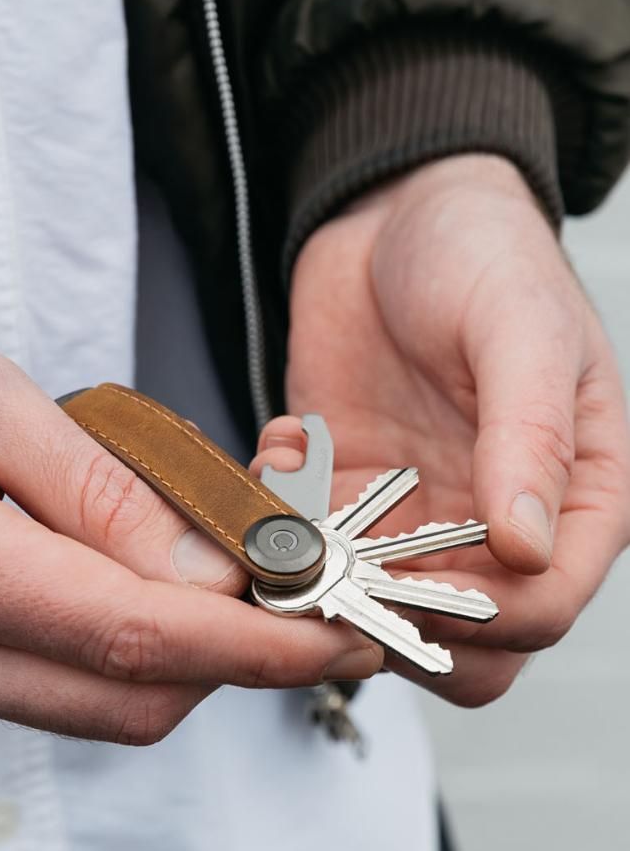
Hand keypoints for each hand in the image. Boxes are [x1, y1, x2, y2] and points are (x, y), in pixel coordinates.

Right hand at [0, 289, 381, 742]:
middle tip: (289, 586)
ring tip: (212, 569)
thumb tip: (205, 574)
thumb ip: (99, 490)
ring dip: (169, 650)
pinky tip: (122, 574)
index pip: (133, 641)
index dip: (254, 647)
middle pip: (123, 701)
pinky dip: (105, 645)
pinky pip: (38, 685)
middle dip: (228, 658)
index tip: (337, 636)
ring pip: (87, 703)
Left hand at [250, 154, 629, 705]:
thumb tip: (529, 550)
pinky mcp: (342, 481)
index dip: (483, 622)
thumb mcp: (521, 331)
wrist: (396, 214)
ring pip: (367, 597)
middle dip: (391, 617)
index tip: (412, 587)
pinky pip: (305, 535)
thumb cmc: (483, 256)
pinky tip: (284, 439)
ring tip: (296, 485)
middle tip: (335, 564)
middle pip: (455, 635)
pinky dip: (281, 508)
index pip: (542, 609)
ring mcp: (410, 507)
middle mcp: (488, 519)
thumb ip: (530, 438)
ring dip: (319, 565)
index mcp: (569, 496)